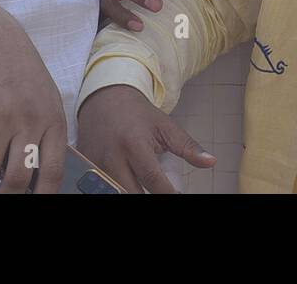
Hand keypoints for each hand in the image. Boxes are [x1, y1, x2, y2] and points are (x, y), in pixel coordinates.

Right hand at [0, 0, 66, 193]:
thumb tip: (33, 178)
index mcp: (54, 120)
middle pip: (17, 180)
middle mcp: (30, 120)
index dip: (42, 195)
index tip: (31, 200)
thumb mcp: (45, 100)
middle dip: (5, 195)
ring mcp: (2, 117)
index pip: (52, 172)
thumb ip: (43, 135)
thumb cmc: (21, 73)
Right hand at [76, 84, 214, 192]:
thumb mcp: (166, 126)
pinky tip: (129, 185)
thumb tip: (210, 162)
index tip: (179, 197)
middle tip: (163, 193)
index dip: (166, 193)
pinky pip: (100, 186)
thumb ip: (188, 147)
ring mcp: (95, 164)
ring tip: (147, 189)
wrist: (105, 99)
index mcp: (134, 145)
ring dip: (131, 191)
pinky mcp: (85, 167)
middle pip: (129, 191)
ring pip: (113, 191)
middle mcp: (112, 157)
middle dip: (146, 196)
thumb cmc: (138, 114)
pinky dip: (114, 187)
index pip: (152, 179)